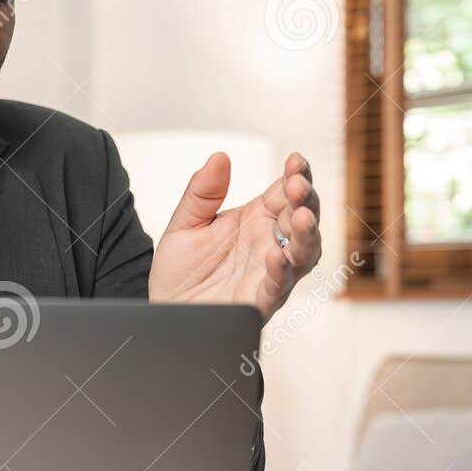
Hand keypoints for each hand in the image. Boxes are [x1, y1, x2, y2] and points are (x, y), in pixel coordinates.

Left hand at [147, 152, 320, 320]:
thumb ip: (202, 192)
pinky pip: (277, 288)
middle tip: (298, 184)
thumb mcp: (185, 224)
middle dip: (305, 200)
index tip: (296, 160)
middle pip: (301, 219)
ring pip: (303, 254)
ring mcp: (269, 274)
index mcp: (256, 220)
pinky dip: (281, 272)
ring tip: (301, 216)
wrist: (165, 313)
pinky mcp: (259, 303)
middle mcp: (270, 245)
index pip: (285, 192)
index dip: (297, 175)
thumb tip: (219, 157)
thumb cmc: (180, 272)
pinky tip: (275, 256)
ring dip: (306, 235)